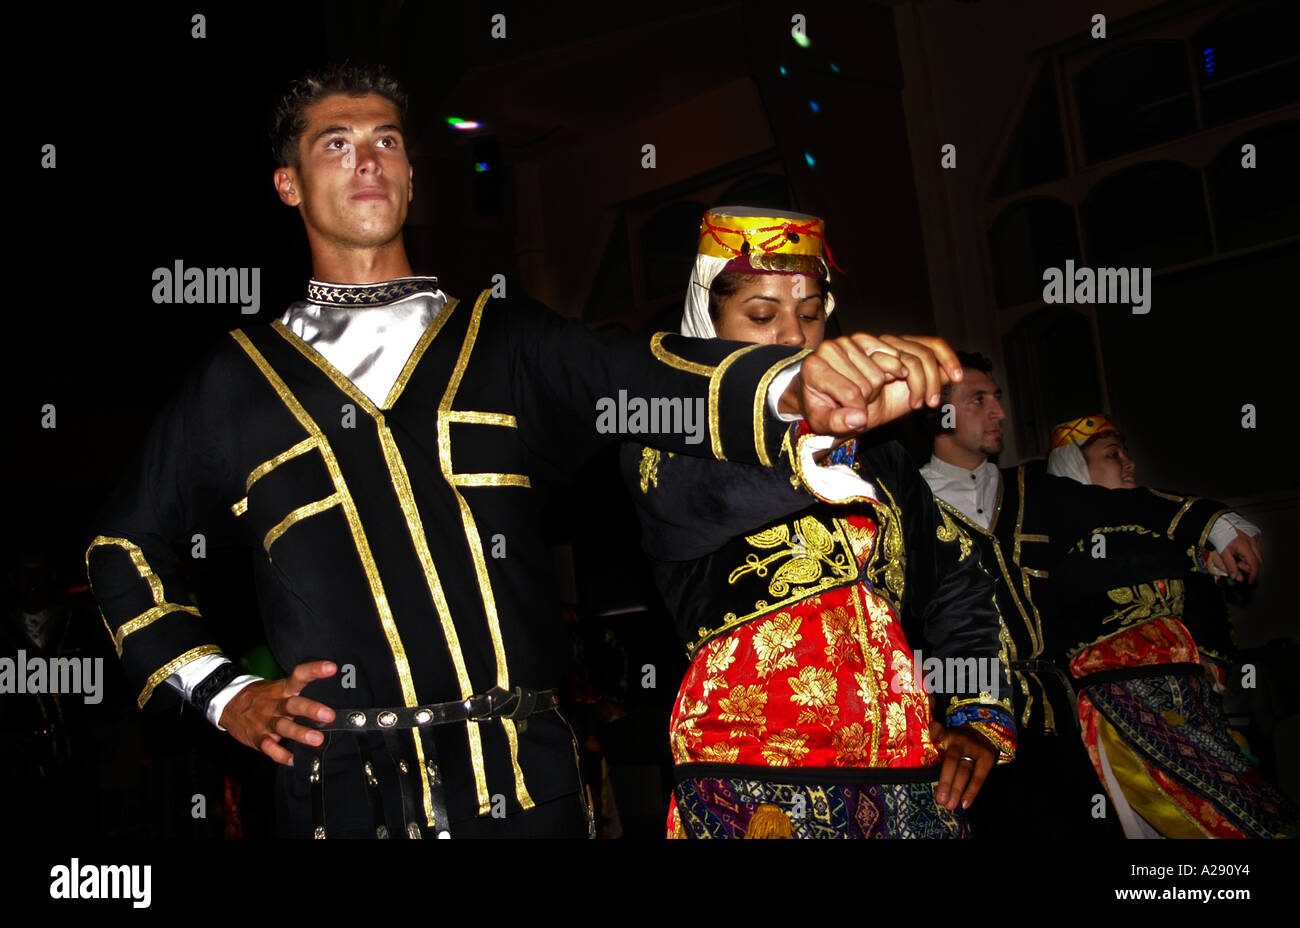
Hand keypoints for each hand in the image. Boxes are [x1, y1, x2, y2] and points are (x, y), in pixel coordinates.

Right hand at [219, 659, 337, 765]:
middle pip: (294, 704)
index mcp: (283, 689)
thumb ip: (300, 692)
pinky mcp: (257, 737)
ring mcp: (266, 721)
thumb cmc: (263, 697)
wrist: (228, 703)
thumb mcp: (278, 688)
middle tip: (329, 715)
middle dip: (311, 709)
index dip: (314, 670)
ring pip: (283, 726)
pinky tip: (293, 760)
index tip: (332, 668)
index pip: (299, 676)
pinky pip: (269, 747)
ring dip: (300, 733)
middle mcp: (276, 704)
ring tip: (317, 740)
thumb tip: (333, 697)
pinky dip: (280, 755)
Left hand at [779, 334, 961, 435]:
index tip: (860, 419)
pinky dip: (943, 360)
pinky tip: (954, 376)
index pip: (852, 386)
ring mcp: (867, 340)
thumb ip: (837, 421)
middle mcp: (841, 345)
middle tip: (882, 408)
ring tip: (924, 403)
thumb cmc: (825, 411)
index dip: (859, 408)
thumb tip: (858, 418)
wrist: (831, 401)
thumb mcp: (823, 422)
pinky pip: (925, 345)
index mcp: (817, 364)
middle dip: (884, 396)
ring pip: (907, 359)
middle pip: (880, 374)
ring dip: (922, 384)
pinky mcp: (889, 342)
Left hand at [929, 721, 995, 810]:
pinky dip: (972, 791)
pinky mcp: (987, 757)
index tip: (922, 745)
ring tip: (950, 805)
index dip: (930, 736)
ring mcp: (974, 748)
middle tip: (939, 799)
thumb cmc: (958, 741)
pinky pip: (979, 777)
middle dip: (945, 781)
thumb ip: (932, 747)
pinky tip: (965, 803)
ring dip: (956, 790)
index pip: (936, 731)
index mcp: (946, 735)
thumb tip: (914, 764)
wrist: (985, 732)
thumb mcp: (945, 737)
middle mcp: (959, 740)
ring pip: (964, 771)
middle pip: (951, 761)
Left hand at [1213, 530, 1261, 582]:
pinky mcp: (1256, 533)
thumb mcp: (1222, 552)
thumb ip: (1230, 566)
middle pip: (1259, 561)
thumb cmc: (1220, 535)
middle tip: (1238, 564)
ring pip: (1259, 554)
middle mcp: (1253, 541)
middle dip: (1250, 566)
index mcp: (1245, 546)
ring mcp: (1256, 536)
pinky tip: (1241, 549)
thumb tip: (1236, 577)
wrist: (1219, 521)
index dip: (1253, 574)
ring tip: (1237, 555)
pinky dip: (1251, 552)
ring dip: (1250, 559)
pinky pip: (1258, 546)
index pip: (1254, 565)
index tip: (1250, 581)